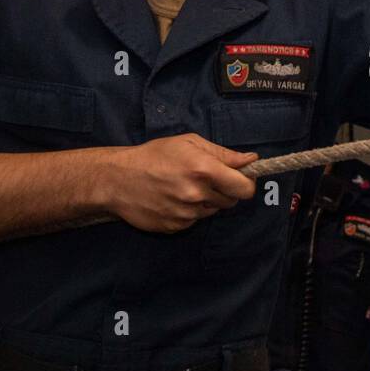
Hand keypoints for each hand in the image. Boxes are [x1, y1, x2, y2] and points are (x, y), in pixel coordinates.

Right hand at [102, 134, 258, 232]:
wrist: (117, 179)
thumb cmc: (154, 155)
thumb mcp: (189, 143)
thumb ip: (223, 154)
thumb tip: (251, 160)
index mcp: (203, 170)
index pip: (244, 188)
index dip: (246, 184)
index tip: (241, 179)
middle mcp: (196, 194)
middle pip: (231, 201)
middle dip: (225, 191)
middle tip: (206, 180)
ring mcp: (185, 214)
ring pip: (212, 211)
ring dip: (206, 201)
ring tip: (184, 187)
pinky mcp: (175, 227)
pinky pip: (194, 221)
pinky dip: (189, 211)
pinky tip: (173, 199)